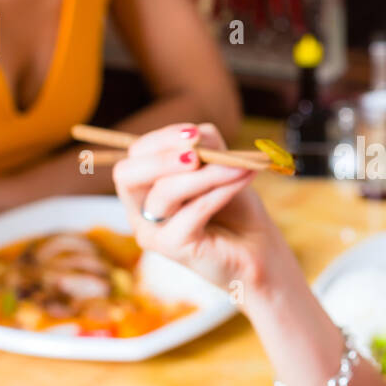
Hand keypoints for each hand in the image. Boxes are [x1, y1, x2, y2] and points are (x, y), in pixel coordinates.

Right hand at [113, 123, 288, 298]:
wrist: (259, 252)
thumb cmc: (236, 210)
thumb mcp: (220, 168)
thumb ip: (206, 147)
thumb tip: (196, 135)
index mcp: (144, 187)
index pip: (135, 155)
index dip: (163, 139)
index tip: (195, 132)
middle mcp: (139, 210)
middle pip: (127, 175)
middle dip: (162, 157)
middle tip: (197, 153)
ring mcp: (152, 232)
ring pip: (166, 192)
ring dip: (207, 173)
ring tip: (239, 166)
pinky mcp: (172, 248)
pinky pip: (193, 211)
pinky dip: (221, 190)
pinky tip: (243, 179)